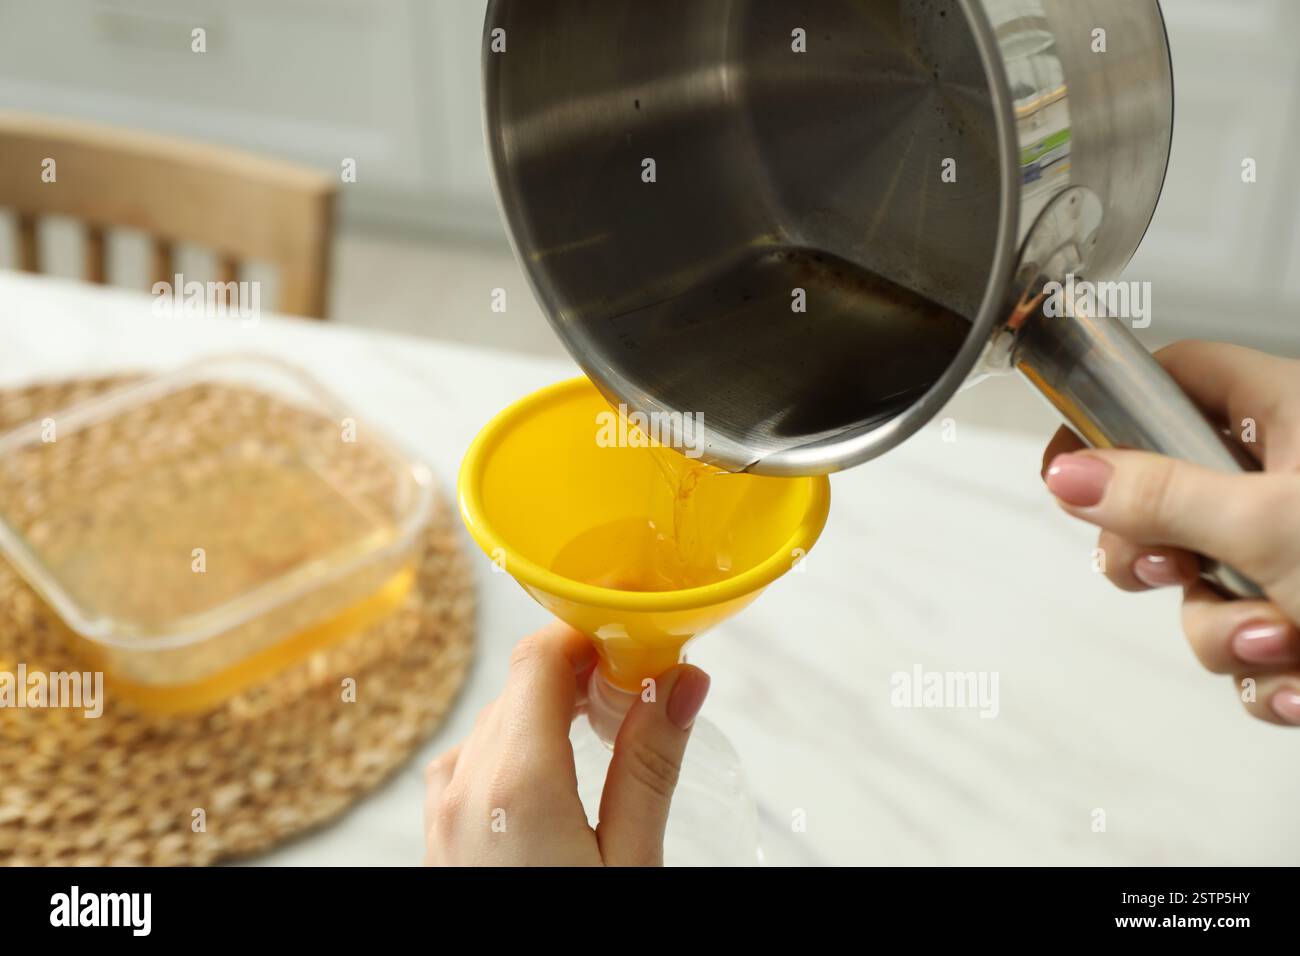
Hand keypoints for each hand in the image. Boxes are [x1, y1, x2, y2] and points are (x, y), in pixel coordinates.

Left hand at [423, 620, 710, 864]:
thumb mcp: (631, 863)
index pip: (542, 657)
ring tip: (605, 735)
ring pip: (496, 721)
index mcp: (518, 783)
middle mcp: (466, 786)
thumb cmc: (578, 936)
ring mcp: (442, 812)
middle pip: (521, 684)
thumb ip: (650, 768)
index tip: (637, 640)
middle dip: (580, 675)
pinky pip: (472, 762)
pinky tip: (554, 776)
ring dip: (547, 712)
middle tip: (639, 692)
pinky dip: (515, 749)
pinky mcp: (436, 837)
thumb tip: (682, 680)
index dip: (590, 634)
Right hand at [1041, 340, 1299, 725]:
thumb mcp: (1267, 525)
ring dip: (1226, 631)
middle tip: (1165, 566)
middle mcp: (1282, 478)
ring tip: (1285, 641)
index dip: (1109, 412)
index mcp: (1282, 417)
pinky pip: (1241, 643)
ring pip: (1198, 587)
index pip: (1168, 379)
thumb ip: (1157, 497)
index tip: (1068, 464)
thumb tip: (1070, 471)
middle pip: (1161, 497)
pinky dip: (1265, 674)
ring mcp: (1291, 551)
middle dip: (1158, 556)